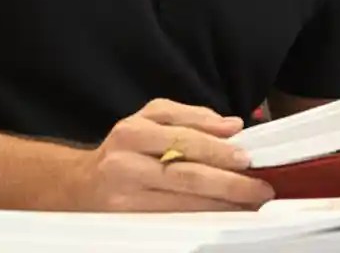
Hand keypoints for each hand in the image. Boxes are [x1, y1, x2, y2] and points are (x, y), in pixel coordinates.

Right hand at [66, 98, 274, 211]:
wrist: (78, 186)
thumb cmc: (124, 149)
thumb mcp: (150, 118)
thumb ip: (192, 117)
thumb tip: (233, 125)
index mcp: (133, 132)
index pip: (183, 140)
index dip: (217, 150)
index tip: (248, 158)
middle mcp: (125, 165)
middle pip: (185, 175)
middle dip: (229, 184)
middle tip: (261, 188)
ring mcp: (124, 199)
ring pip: (182, 203)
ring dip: (222, 205)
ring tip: (251, 204)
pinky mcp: (127, 222)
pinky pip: (173, 220)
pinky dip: (203, 219)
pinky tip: (224, 216)